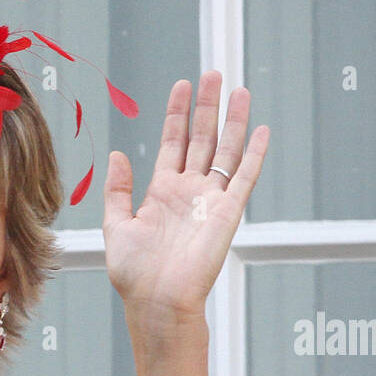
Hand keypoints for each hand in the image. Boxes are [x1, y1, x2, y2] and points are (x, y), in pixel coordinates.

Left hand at [102, 71, 268, 323]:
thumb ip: (118, 190)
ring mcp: (209, 201)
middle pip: (201, 139)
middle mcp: (188, 193)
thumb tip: (118, 153)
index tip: (182, 85)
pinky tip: (260, 130)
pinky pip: (244, 178)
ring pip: (225, 151)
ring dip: (232, 121)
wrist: (156, 301)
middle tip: (214, 74)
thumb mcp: (116, 226)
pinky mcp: (227, 214)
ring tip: (239, 89)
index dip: (178, 113)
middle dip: (207, 106)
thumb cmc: (135, 275)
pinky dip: (253, 154)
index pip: (173, 143)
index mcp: (161, 193)